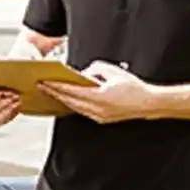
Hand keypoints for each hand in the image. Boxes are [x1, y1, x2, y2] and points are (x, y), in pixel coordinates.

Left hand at [39, 61, 158, 123]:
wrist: (148, 103)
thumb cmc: (132, 87)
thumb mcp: (112, 72)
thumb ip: (95, 70)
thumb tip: (83, 74)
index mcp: (99, 98)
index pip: (71, 92)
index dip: (56, 87)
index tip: (44, 82)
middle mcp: (96, 110)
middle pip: (69, 101)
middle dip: (54, 93)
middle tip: (41, 86)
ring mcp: (98, 116)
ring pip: (74, 108)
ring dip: (62, 99)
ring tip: (51, 92)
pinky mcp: (101, 119)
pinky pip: (81, 111)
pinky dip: (73, 104)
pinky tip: (67, 99)